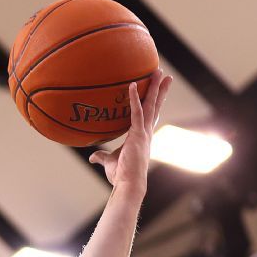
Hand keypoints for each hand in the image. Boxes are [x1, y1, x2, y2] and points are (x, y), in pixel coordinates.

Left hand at [89, 68, 172, 192]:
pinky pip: (135, 112)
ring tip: (158, 72)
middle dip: (159, 90)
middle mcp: (146, 132)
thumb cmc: (121, 176)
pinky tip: (131, 84)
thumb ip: (101, 157)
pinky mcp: (137, 135)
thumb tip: (92, 157)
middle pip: (154, 106)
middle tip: (164, 75)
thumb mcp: (109, 162)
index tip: (158, 91)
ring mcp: (143, 133)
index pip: (148, 115)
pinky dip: (133, 98)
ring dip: (154, 87)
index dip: (153, 103)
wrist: (128, 184)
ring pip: (150, 105)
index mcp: (141, 137)